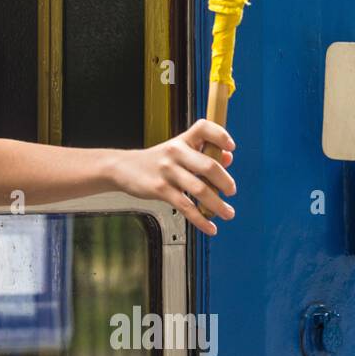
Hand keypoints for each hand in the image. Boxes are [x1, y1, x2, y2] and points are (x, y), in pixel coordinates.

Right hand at [109, 119, 236, 235]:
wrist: (122, 168)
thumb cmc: (154, 160)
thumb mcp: (176, 151)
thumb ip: (202, 152)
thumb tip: (228, 158)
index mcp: (182, 141)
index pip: (204, 128)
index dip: (220, 136)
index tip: (231, 147)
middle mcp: (175, 152)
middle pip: (208, 165)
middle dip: (225, 181)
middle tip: (231, 191)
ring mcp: (167, 171)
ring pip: (200, 189)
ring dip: (218, 204)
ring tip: (228, 213)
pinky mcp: (160, 189)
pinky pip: (185, 206)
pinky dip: (201, 219)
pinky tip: (210, 227)